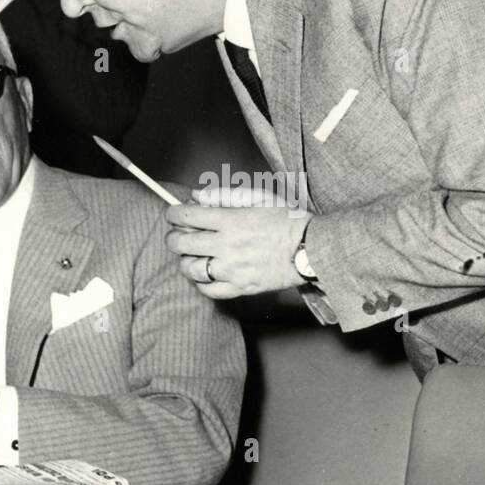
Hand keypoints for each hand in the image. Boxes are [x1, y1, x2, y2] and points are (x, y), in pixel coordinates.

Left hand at [165, 189, 311, 297]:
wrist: (311, 249)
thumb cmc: (288, 220)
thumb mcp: (259, 197)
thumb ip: (225, 194)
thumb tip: (197, 195)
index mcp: (231, 221)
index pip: (187, 216)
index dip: (174, 213)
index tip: (173, 213)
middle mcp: (227, 246)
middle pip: (182, 244)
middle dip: (173, 238)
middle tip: (177, 235)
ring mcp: (233, 270)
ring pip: (191, 269)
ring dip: (185, 260)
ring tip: (192, 255)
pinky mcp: (241, 288)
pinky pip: (209, 290)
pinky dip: (201, 283)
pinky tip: (206, 274)